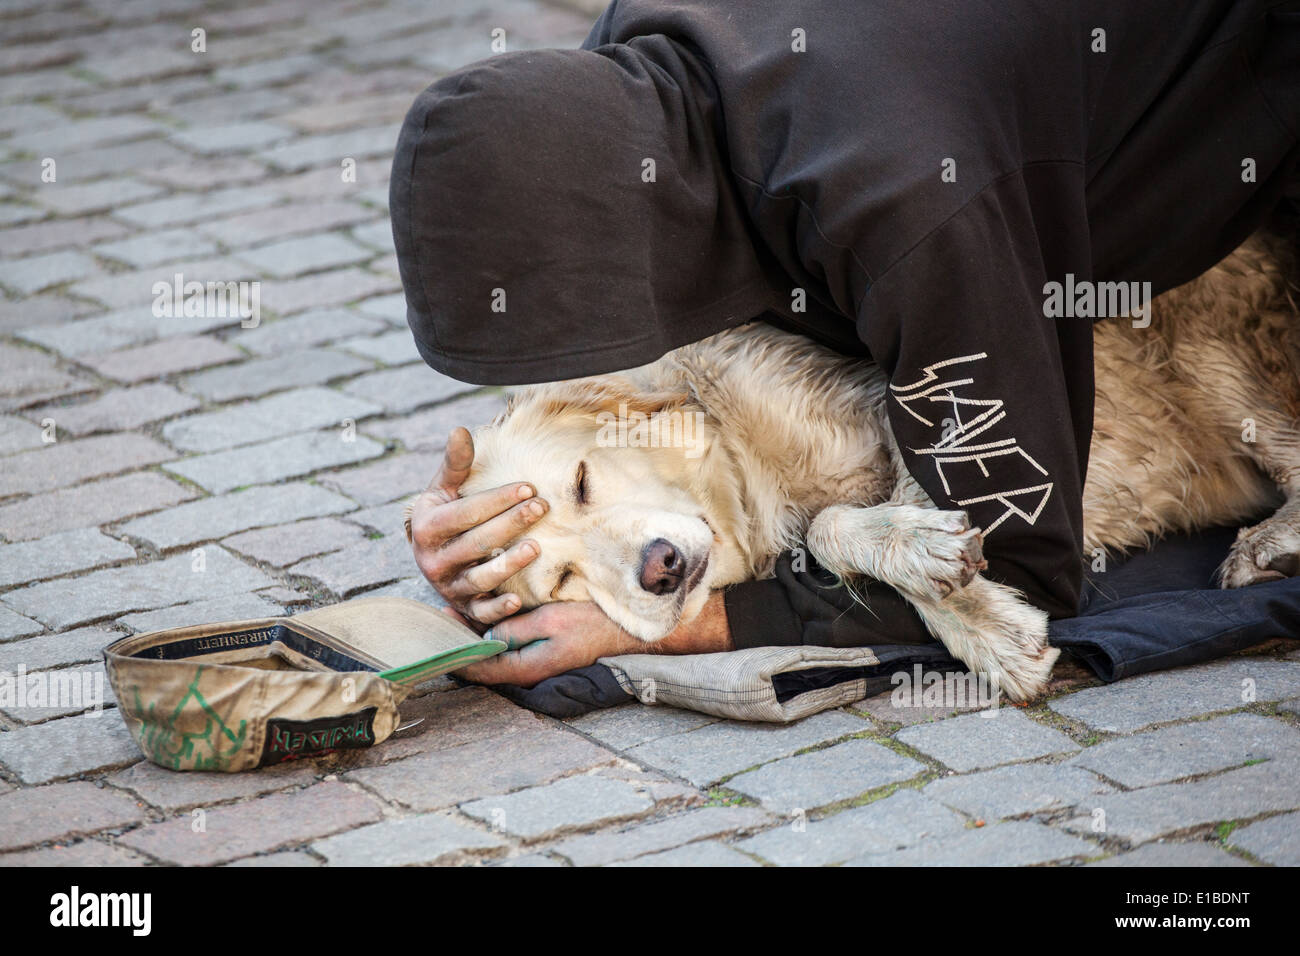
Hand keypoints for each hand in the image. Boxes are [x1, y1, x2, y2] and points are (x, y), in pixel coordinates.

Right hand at [406, 427, 548, 626]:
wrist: (432, 556)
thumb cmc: (446, 515)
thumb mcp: (444, 489)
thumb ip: (455, 463)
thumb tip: (460, 429)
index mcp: (428, 528)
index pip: (466, 513)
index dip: (497, 500)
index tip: (529, 487)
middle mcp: (434, 560)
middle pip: (477, 542)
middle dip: (510, 523)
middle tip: (542, 507)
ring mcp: (450, 586)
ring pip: (480, 577)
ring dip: (508, 564)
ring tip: (536, 547)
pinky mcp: (464, 608)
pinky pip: (480, 613)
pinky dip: (497, 610)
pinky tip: (517, 601)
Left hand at [449, 602, 640, 685]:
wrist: (625, 629)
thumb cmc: (591, 622)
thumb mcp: (551, 621)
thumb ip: (515, 631)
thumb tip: (485, 639)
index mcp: (526, 668)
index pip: (479, 668)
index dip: (456, 649)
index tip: (439, 628)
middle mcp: (526, 671)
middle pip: (483, 662)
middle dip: (461, 641)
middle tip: (441, 614)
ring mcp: (533, 662)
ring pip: (494, 653)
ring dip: (475, 635)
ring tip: (455, 611)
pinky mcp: (539, 651)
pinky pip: (508, 645)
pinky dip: (492, 631)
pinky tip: (482, 613)